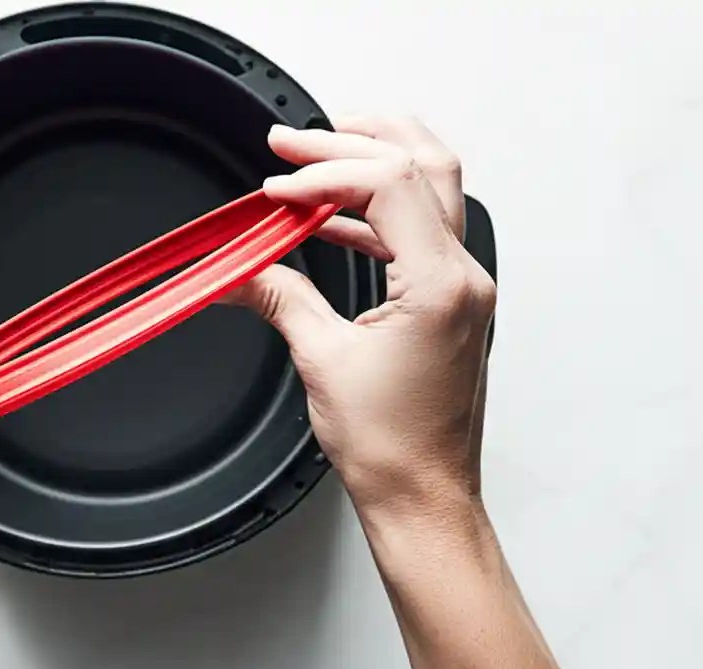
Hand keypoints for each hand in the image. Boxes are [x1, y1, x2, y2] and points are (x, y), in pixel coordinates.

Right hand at [228, 118, 495, 518]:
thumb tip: (238, 270)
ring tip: (311, 163)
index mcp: (441, 285)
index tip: (276, 187)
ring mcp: (463, 288)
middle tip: (297, 140)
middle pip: (425, 164)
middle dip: (357, 139)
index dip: (325, 172)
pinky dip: (373, 215)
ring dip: (370, 166)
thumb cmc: (392, 447)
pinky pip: (417, 234)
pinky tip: (327, 222)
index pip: (389, 184)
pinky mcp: (450, 303)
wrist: (423, 496)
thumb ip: (281, 298)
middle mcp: (464, 277)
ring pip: (430, 190)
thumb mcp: (322, 360)